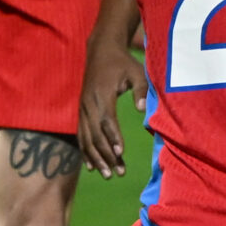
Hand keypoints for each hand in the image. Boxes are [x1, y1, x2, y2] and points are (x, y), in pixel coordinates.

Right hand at [77, 32, 144, 177]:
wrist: (100, 51)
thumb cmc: (122, 63)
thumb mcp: (136, 72)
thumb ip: (141, 90)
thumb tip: (144, 110)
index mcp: (102, 95)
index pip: (107, 120)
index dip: (113, 137)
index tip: (121, 152)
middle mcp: (89, 104)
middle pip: (96, 134)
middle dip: (106, 155)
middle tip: (117, 173)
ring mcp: (83, 109)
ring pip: (87, 138)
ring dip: (96, 158)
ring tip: (107, 175)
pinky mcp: (82, 112)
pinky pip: (81, 135)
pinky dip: (85, 152)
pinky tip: (91, 167)